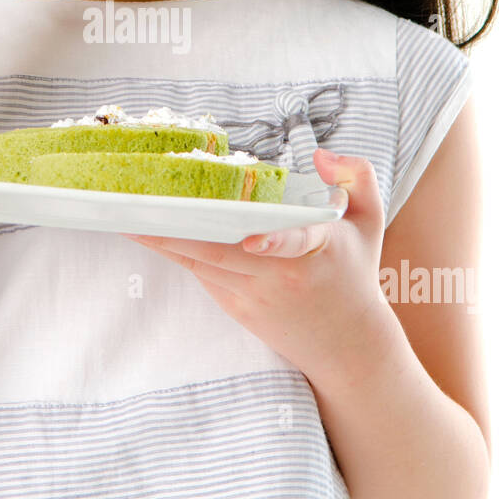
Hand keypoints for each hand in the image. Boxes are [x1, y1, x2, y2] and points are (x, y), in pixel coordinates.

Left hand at [121, 148, 389, 381]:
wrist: (347, 344)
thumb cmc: (355, 271)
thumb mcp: (371, 219)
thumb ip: (357, 176)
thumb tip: (319, 154)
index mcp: (319, 248)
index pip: (297, 243)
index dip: (274, 243)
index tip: (253, 242)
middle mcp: (282, 274)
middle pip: (222, 253)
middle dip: (178, 232)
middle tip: (139, 208)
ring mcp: (256, 293)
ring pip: (202, 263)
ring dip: (163, 242)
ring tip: (126, 217)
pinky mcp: (237, 306)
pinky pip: (202, 273)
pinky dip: (177, 252)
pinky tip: (147, 232)